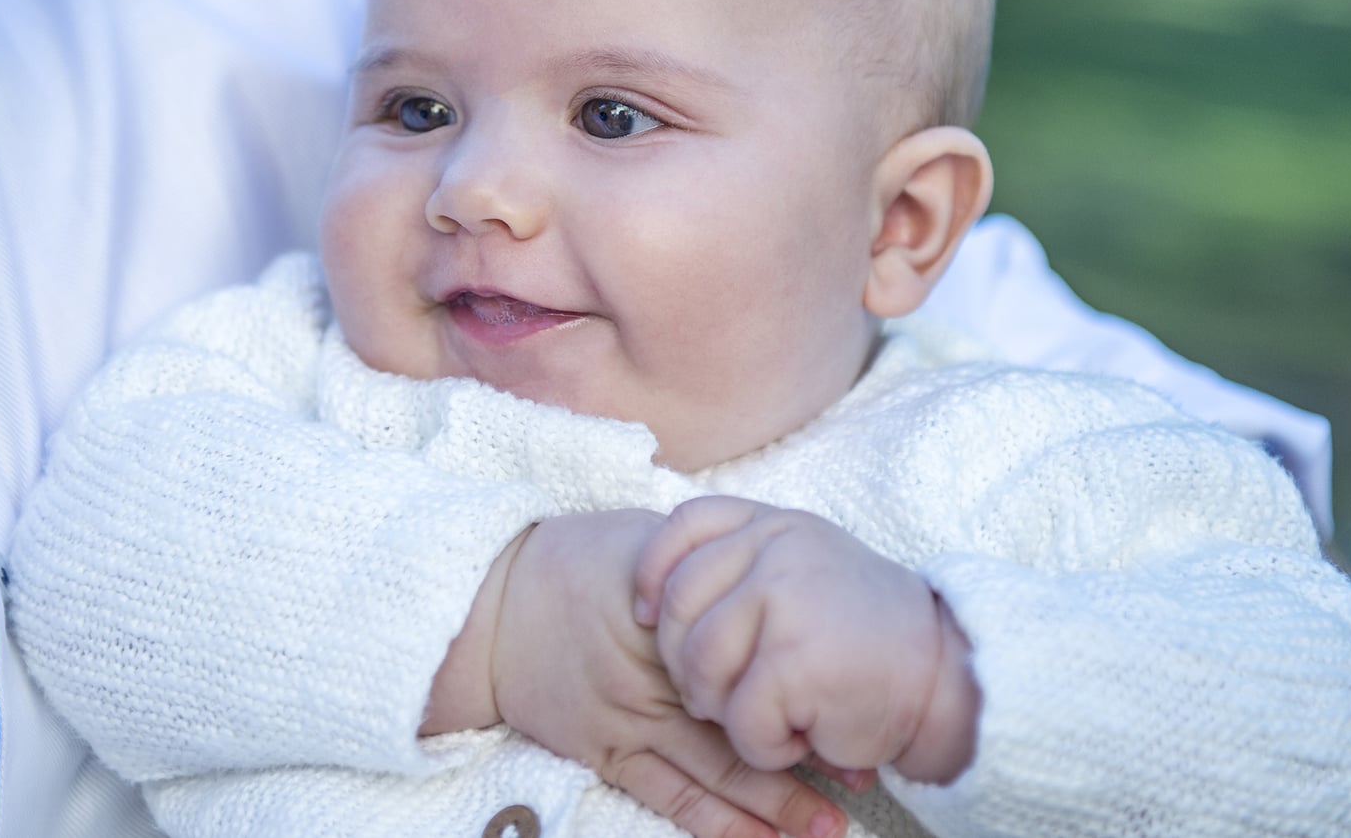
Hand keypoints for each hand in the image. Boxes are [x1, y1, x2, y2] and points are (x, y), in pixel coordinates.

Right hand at [480, 511, 849, 837]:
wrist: (484, 609)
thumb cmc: (572, 563)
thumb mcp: (644, 542)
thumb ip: (705, 562)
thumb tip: (775, 575)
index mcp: (673, 613)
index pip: (754, 651)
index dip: (807, 681)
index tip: (861, 698)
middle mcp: (655, 673)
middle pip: (743, 722)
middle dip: (806, 756)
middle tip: (866, 779)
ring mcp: (628, 721)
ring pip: (713, 771)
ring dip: (773, 804)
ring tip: (828, 827)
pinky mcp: (605, 753)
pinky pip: (668, 795)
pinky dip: (715, 822)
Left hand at [634, 497, 980, 784]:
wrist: (944, 679)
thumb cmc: (865, 635)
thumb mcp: (804, 568)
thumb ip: (743, 564)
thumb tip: (653, 598)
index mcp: (774, 524)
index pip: (683, 528)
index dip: (652, 574)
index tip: (645, 616)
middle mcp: (775, 549)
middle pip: (678, 607)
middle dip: (686, 666)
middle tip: (722, 695)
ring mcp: (784, 599)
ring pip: (700, 668)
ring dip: (726, 711)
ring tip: (771, 715)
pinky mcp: (793, 660)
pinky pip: (741, 720)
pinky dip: (765, 746)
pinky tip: (803, 735)